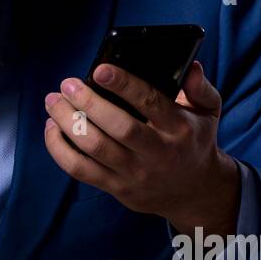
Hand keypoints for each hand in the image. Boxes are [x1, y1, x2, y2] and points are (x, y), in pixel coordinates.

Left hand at [42, 60, 240, 234]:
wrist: (193, 192)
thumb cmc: (194, 141)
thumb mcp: (208, 112)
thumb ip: (200, 88)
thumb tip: (191, 67)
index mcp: (179, 128)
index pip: (150, 103)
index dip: (124, 85)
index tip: (100, 69)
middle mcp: (157, 153)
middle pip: (118, 127)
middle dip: (87, 103)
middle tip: (67, 84)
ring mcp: (135, 173)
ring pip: (94, 148)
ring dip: (67, 123)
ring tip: (53, 101)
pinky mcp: (116, 188)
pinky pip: (80, 170)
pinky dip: (59, 149)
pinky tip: (52, 129)